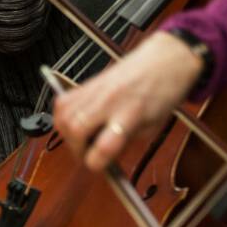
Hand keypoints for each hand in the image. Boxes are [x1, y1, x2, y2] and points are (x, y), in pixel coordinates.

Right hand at [53, 32, 205, 171]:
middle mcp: (109, 100)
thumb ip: (126, 142)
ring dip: (67, 134)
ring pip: (63, 115)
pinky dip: (63, 116)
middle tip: (87, 154)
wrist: (163, 60)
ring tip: (81, 138)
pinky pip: (63, 101)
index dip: (97, 163)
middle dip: (77, 150)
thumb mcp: (151, 127)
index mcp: (131, 113)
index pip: (103, 146)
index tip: (100, 166)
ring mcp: (96, 89)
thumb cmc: (162, 93)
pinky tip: (75, 121)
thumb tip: (104, 156)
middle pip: (75, 130)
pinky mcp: (88, 82)